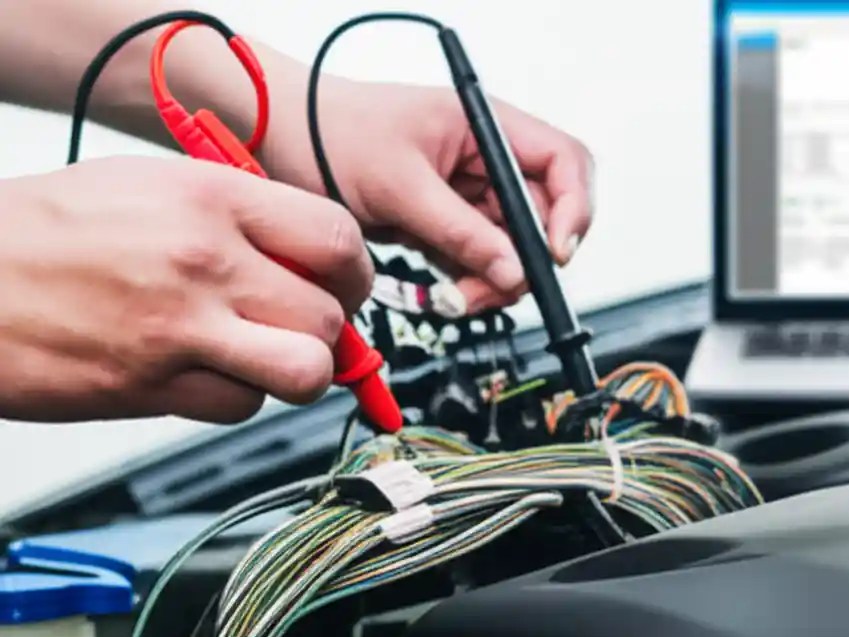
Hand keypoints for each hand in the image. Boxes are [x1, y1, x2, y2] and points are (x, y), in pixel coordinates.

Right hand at [0, 156, 372, 422]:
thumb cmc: (49, 229)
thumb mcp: (151, 184)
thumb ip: (240, 213)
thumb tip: (310, 251)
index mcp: (211, 199)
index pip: (338, 240)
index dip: (354, 272)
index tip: (345, 284)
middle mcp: (205, 262)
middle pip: (331, 316)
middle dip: (329, 329)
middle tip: (300, 326)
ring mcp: (179, 330)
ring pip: (302, 373)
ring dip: (293, 371)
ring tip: (262, 354)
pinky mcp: (150, 388)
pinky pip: (240, 407)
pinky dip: (234, 397)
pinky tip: (202, 372)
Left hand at [261, 78, 594, 315]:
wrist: (275, 145)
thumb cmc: (328, 136)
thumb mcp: (399, 185)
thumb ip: (460, 231)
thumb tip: (515, 272)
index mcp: (486, 126)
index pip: (564, 162)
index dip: (573, 209)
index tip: (556, 253)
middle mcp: (485, 158)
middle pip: (541, 216)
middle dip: (524, 260)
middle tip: (490, 290)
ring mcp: (467, 193)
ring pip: (511, 248)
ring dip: (493, 281)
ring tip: (455, 298)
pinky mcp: (445, 224)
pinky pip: (478, 261)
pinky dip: (469, 283)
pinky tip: (445, 292)